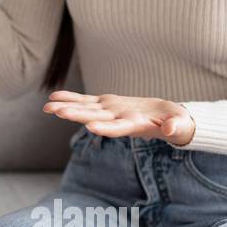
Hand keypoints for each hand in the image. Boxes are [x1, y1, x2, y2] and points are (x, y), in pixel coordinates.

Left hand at [43, 91, 196, 146]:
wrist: (169, 121)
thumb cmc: (177, 124)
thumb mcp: (180, 125)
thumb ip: (176, 127)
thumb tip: (171, 130)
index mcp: (136, 126)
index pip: (119, 129)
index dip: (106, 128)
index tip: (91, 127)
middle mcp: (118, 121)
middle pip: (95, 118)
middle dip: (76, 115)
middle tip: (57, 112)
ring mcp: (111, 113)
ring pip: (86, 110)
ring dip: (67, 108)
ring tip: (47, 107)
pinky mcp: (109, 104)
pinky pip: (87, 101)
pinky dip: (71, 98)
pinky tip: (54, 96)